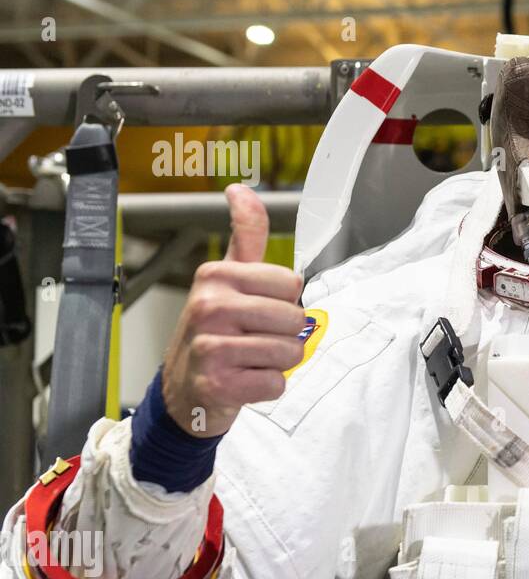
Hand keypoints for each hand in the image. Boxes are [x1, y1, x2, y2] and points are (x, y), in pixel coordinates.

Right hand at [160, 185, 306, 437]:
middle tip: (253, 340)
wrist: (183, 389)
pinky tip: (243, 382)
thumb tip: (241, 189)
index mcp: (215, 276)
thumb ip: (244, 234)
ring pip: (290, 351)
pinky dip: (268, 388)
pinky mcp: (218, 385)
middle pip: (295, 318)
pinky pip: (277, 383)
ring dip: (278, 362)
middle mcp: (208, 307)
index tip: (257, 310)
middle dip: (285, 334)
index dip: (283, 301)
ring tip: (249, 361)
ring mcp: (210, 348)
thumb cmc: (213, 331)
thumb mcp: (225, 278)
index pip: (291, 283)